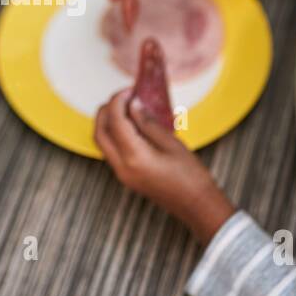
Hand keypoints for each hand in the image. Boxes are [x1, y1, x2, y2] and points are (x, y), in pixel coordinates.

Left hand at [94, 90, 235, 244]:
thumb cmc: (190, 175)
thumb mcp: (171, 143)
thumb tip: (132, 104)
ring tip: (126, 107)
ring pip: (102, 142)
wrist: (196, 205)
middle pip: (99, 132)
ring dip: (107, 122)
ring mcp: (121, 174)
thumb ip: (148, 123)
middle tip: (123, 96)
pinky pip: (111, 151)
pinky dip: (114, 134)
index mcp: (134, 157)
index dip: (118, 101)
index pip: (115, 122)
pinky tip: (130, 124)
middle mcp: (121, 167)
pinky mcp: (126, 176)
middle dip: (106, 110)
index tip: (129, 90)